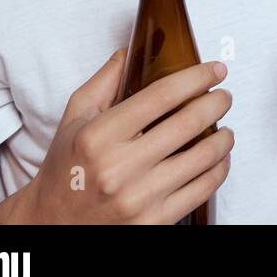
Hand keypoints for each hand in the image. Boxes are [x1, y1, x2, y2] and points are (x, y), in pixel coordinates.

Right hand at [14, 48, 234, 223]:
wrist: (51, 224)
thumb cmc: (65, 169)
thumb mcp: (73, 120)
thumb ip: (104, 83)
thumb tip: (130, 52)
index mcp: (99, 136)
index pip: (161, 96)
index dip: (196, 78)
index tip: (215, 70)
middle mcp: (119, 168)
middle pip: (188, 123)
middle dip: (217, 103)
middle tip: (224, 97)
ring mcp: (138, 198)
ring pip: (203, 158)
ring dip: (224, 138)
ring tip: (225, 129)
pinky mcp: (153, 222)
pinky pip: (202, 190)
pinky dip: (219, 169)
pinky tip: (219, 159)